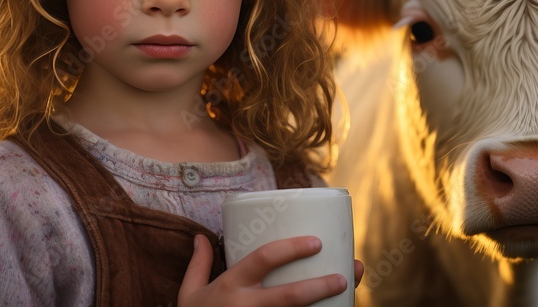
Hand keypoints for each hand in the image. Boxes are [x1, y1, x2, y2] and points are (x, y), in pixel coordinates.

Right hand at [178, 234, 348, 306]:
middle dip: (319, 286)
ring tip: (346, 297)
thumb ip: (199, 265)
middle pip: (288, 296)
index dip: (291, 248)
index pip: (263, 258)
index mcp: (231, 286)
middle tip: (344, 276)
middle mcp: (245, 306)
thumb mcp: (191, 294)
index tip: (316, 242)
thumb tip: (200, 237)